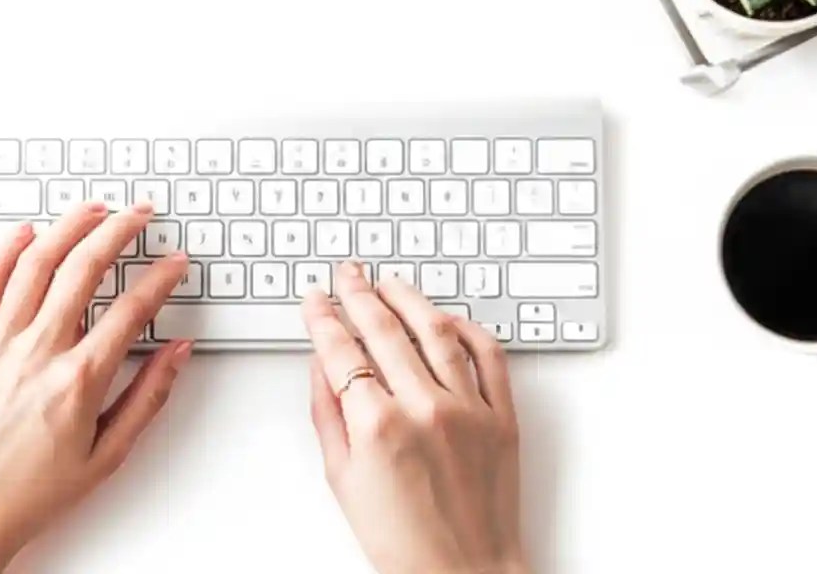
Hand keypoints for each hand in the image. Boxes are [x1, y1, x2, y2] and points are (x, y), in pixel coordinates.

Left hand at [0, 201, 192, 573]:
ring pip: (34, 264)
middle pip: (83, 269)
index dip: (160, 278)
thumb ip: (149, 397)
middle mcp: (36, 352)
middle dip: (118, 231)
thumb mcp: (109, 454)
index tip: (175, 263)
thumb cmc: (33, 492)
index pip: (131, 309)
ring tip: (91, 209)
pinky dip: (4, 252)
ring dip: (67, 228)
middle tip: (139, 214)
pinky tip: (25, 234)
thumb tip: (177, 353)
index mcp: (78, 380)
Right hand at [304, 262, 525, 573]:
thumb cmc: (401, 541)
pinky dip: (467, 328)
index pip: (341, 350)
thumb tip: (321, 365)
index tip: (315, 299)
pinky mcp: (502, 416)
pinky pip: (488, 355)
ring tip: (389, 282)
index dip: (322, 317)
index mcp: (376, 426)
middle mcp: (424, 408)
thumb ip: (327, 414)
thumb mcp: (342, 478)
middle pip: (384, 328)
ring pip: (435, 329)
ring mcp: (468, 409)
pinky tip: (446, 317)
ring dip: (408, 297)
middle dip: (358, 293)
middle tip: (346, 274)